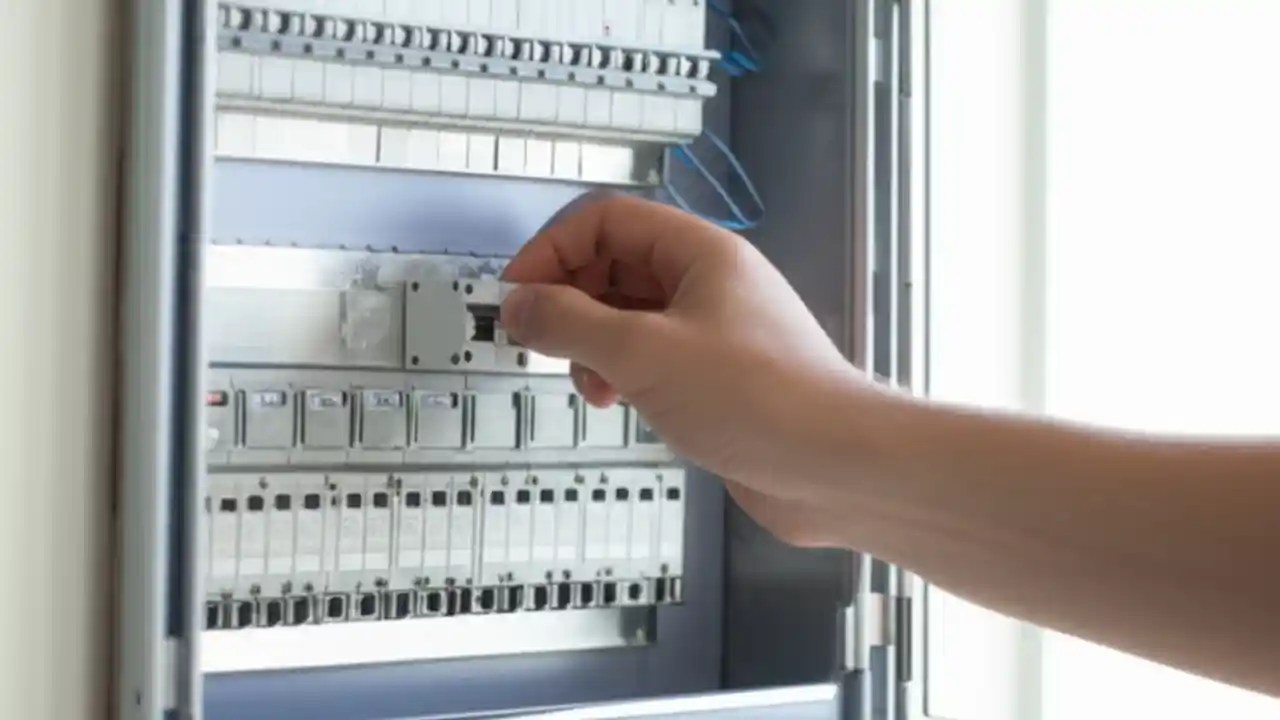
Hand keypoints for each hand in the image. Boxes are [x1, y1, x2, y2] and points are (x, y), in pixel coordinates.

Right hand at [500, 193, 885, 523]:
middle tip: (545, 344)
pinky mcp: (719, 380)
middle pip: (614, 266)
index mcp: (700, 253)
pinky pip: (652, 359)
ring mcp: (716, 333)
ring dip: (594, 346)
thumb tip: (517, 304)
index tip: (517, 296)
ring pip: (630, 317)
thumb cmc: (759, 399)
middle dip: (571, 303)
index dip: (552, 250)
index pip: (606, 220)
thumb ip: (569, 322)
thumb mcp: (643, 353)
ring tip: (592, 385)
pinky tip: (620, 404)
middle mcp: (710, 284)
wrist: (837, 467)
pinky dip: (623, 375)